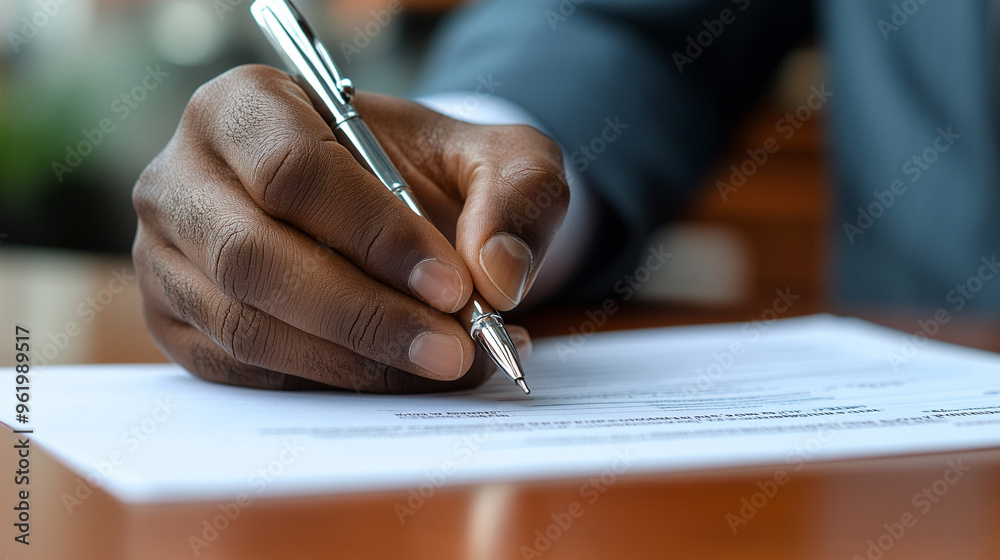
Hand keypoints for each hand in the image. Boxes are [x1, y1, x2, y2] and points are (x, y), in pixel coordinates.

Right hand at [132, 65, 567, 391]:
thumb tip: (498, 277)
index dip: (375, 236)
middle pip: (255, 258)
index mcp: (246, 106)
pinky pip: (238, 369)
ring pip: (245, 325)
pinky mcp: (175, 318)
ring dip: (350, 362)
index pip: (294, 172)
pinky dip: (320, 384)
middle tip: (451, 349)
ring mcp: (167, 253)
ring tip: (438, 367)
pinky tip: (388, 376)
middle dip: (365, 316)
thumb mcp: (492, 156)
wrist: (381, 206)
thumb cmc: (424, 171)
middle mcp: (185, 177)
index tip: (453, 287)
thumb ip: (515, 196)